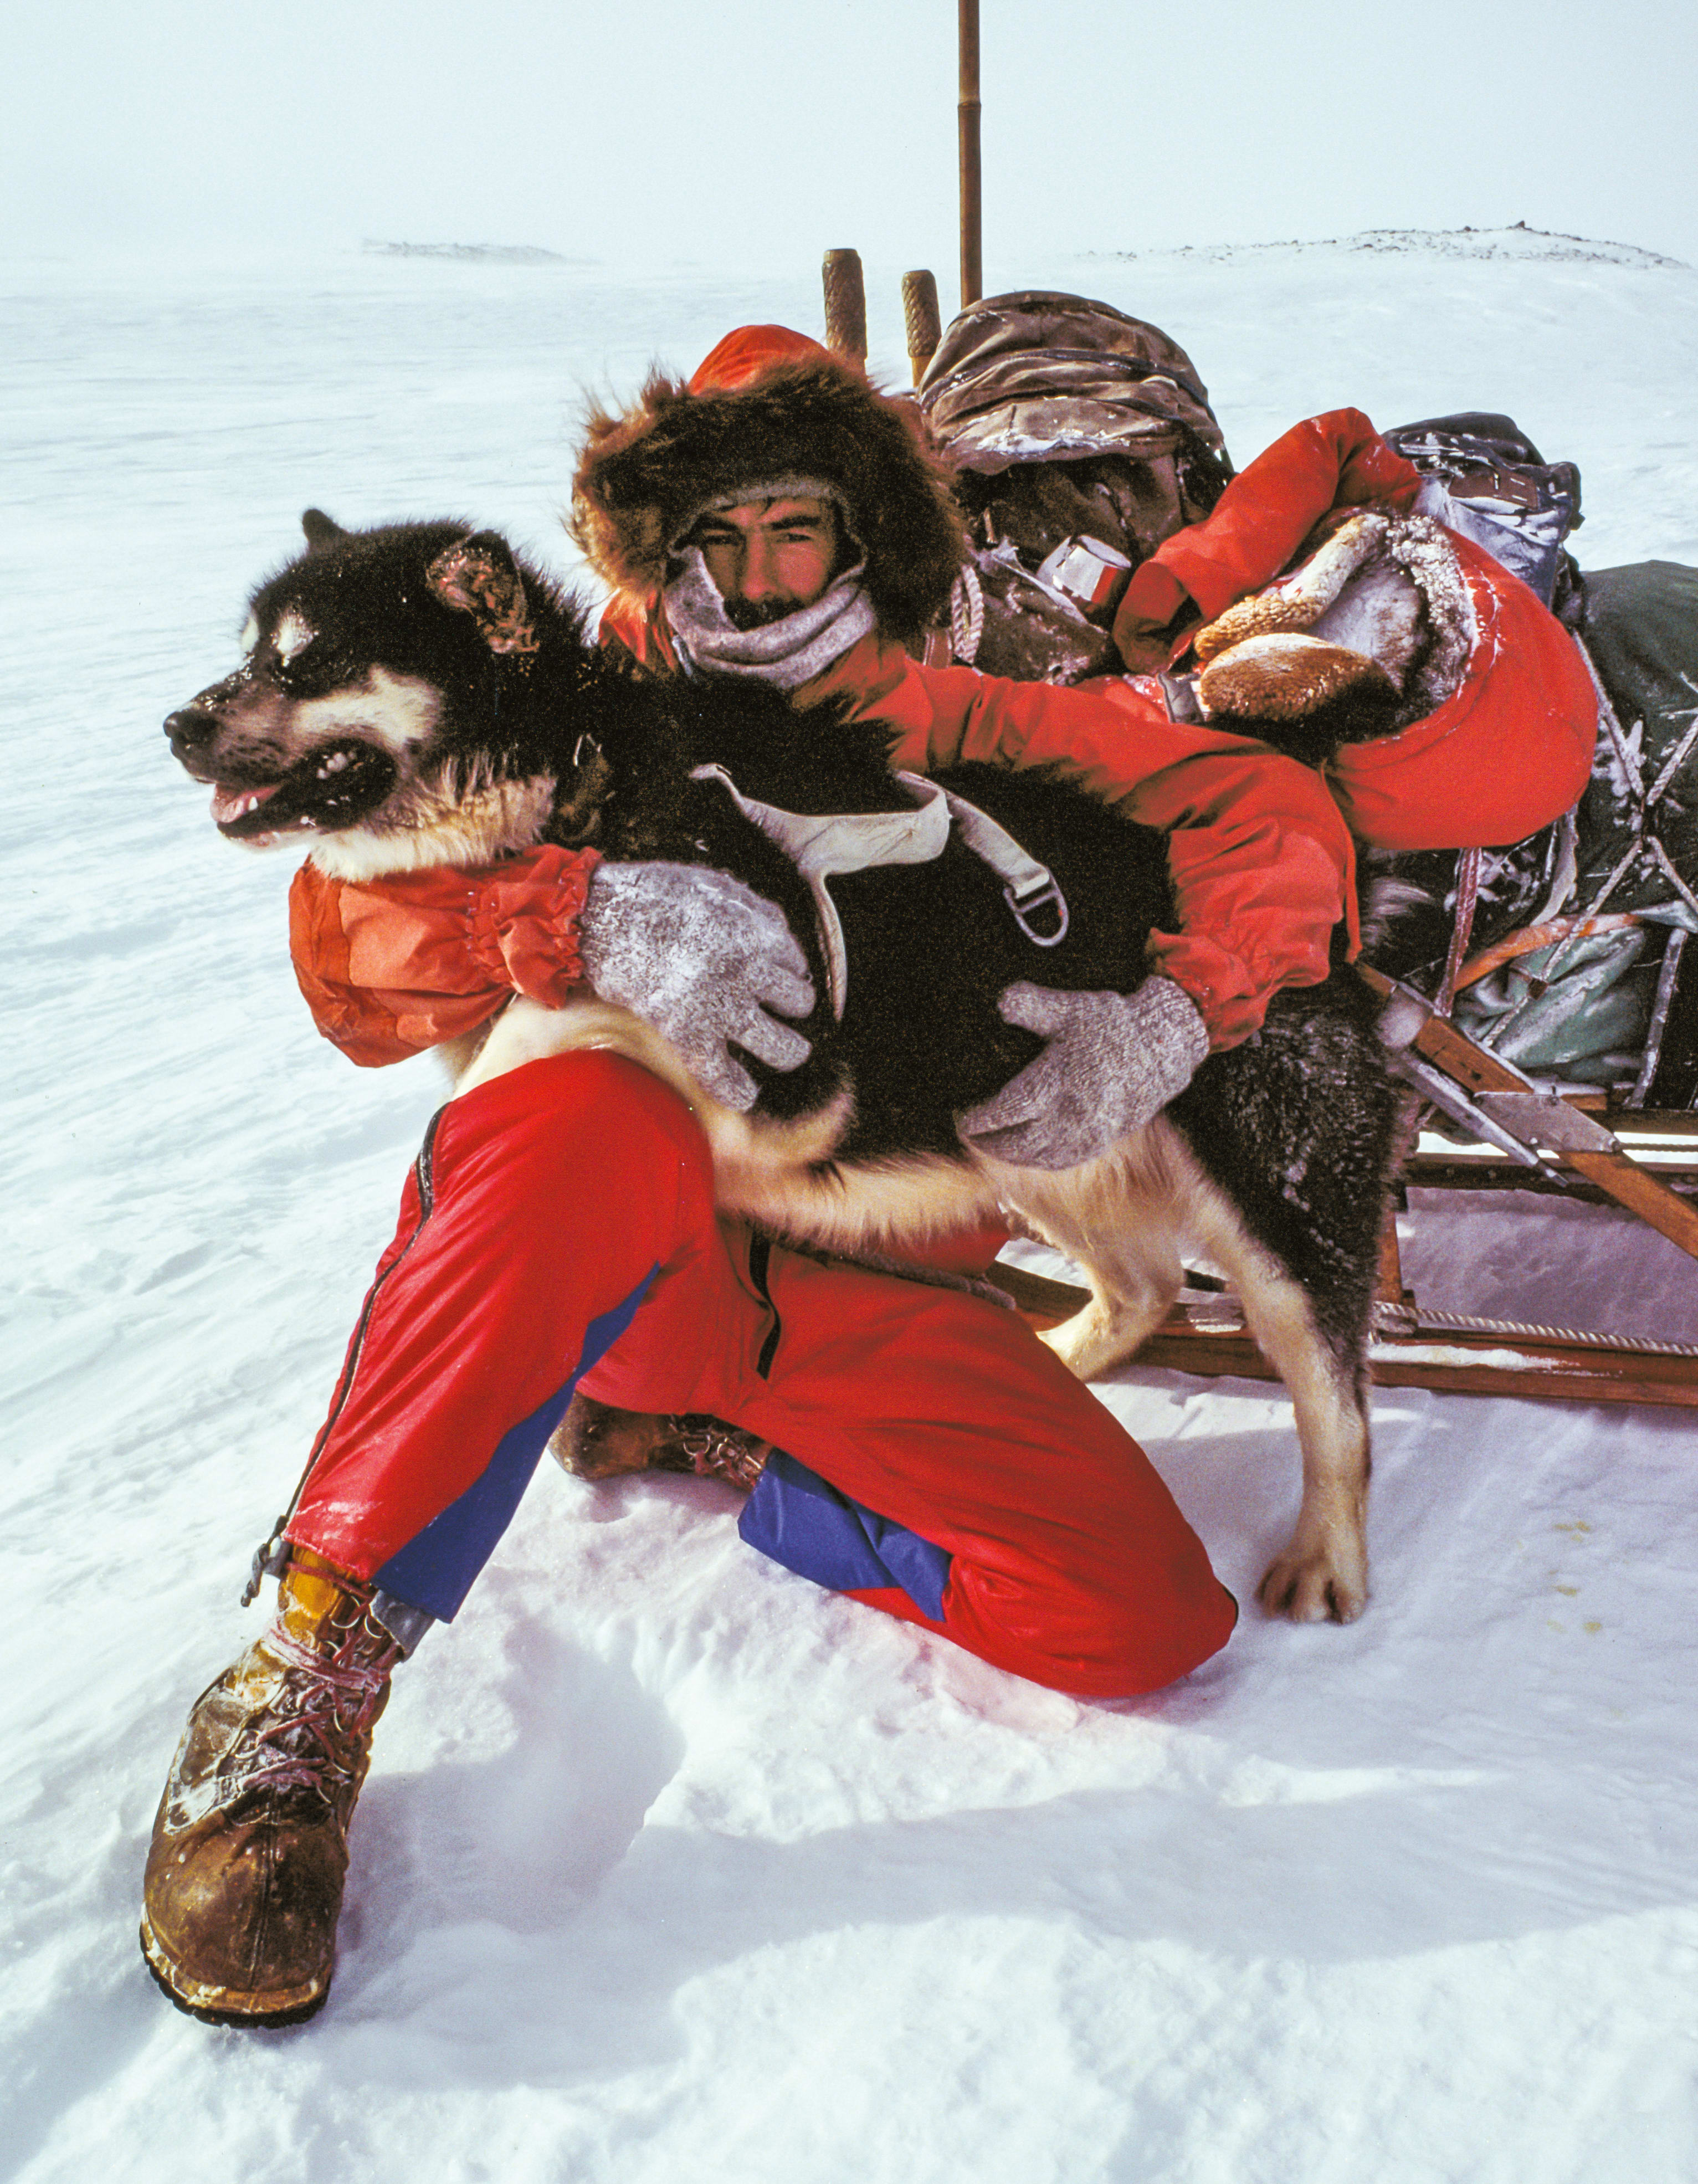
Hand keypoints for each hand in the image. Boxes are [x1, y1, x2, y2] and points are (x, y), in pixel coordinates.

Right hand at [578, 862, 814, 1109]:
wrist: (603, 917)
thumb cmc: (656, 895)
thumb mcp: (716, 885)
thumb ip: (754, 909)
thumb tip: (780, 934)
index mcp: (759, 934)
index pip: (796, 963)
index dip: (788, 971)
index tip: (778, 976)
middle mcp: (750, 973)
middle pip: (799, 1004)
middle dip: (795, 1008)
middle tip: (785, 1011)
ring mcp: (721, 1007)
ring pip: (780, 1047)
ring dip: (789, 1052)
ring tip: (788, 1053)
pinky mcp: (688, 1034)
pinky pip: (721, 1076)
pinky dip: (736, 1091)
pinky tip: (745, 1095)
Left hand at [959, 976, 1209, 1169]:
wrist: (1162, 1048)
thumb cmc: (1112, 1026)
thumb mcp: (1071, 1009)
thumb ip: (1033, 1006)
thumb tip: (1000, 1000)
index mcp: (1057, 1082)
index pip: (1006, 1111)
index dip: (979, 1119)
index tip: (961, 1117)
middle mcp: (1071, 1114)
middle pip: (1018, 1143)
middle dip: (989, 1143)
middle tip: (969, 1135)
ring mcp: (1088, 1132)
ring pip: (1039, 1157)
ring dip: (1011, 1157)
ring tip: (991, 1147)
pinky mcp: (1102, 1140)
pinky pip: (1063, 1161)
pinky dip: (1039, 1162)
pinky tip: (1028, 1156)